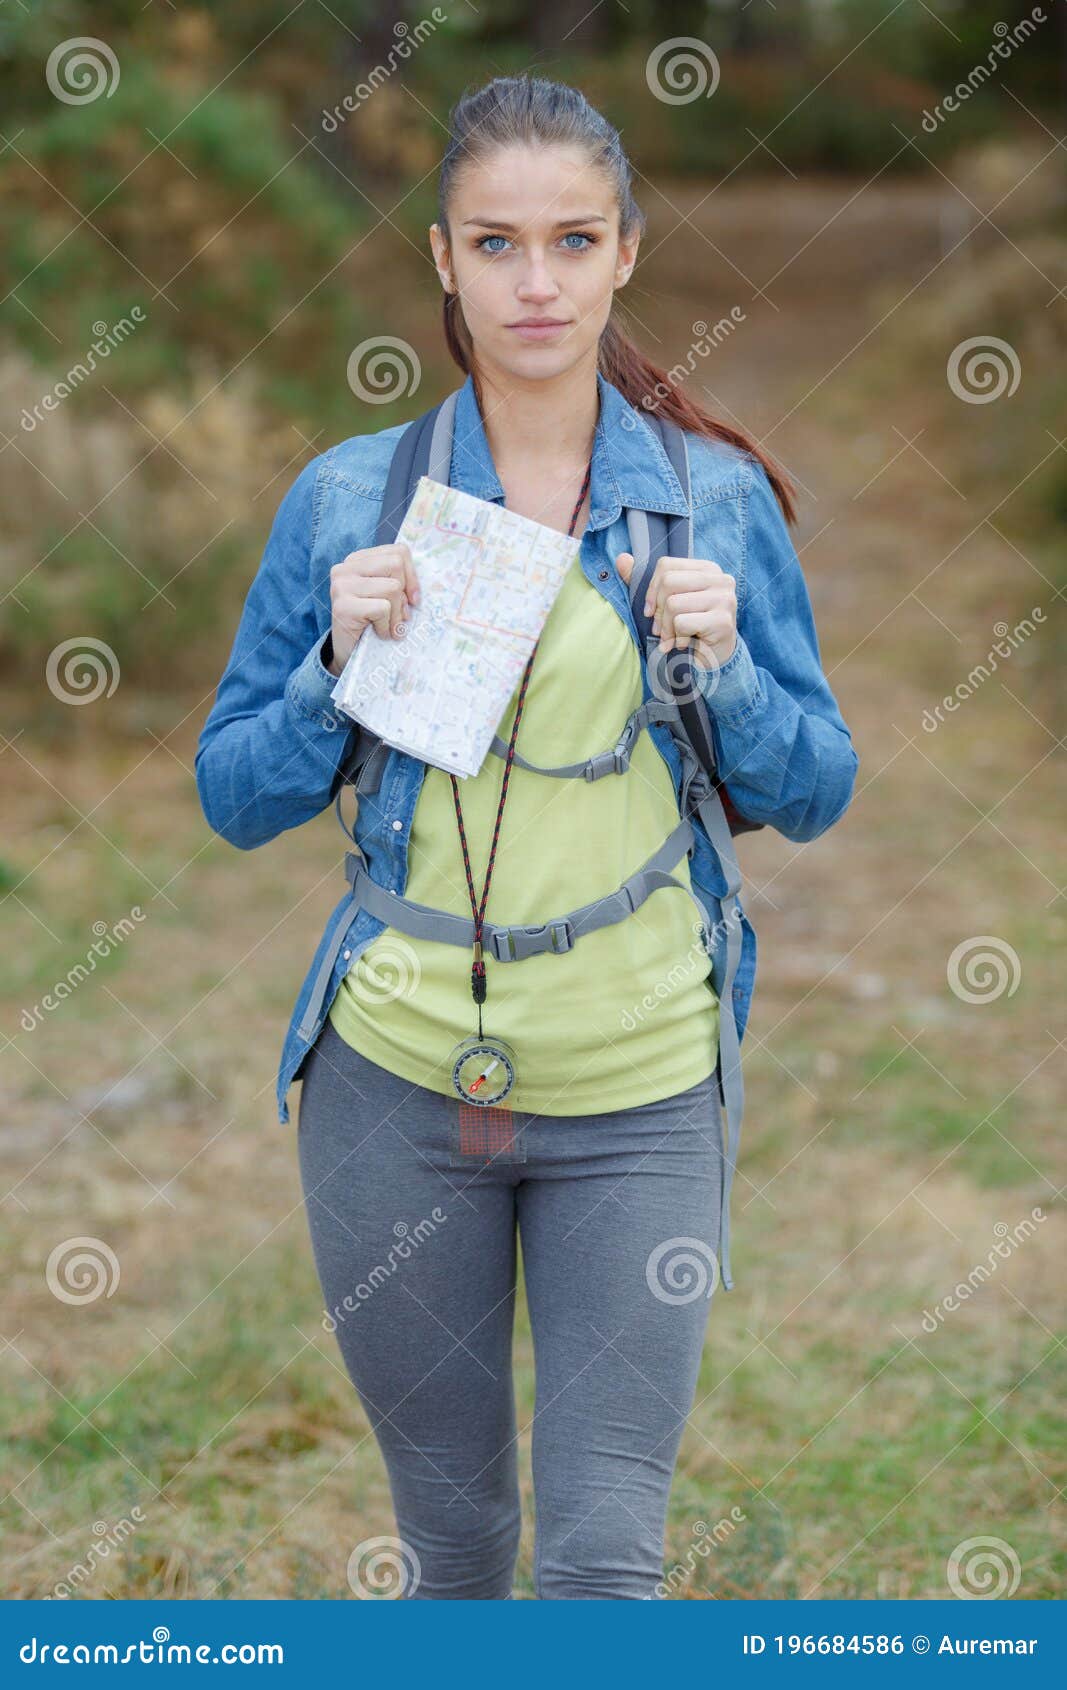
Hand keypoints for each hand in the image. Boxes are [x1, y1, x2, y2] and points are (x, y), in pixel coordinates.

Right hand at [327, 542, 420, 672]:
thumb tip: (424, 581)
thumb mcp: (387, 596)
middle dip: (404, 594)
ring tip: (388, 626)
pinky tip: (378, 633)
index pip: (398, 551)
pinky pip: (382, 608)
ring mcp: (341, 586)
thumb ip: (399, 579)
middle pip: (396, 565)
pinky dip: (386, 626)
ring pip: (392, 588)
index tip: (413, 598)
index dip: (412, 576)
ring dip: (397, 614)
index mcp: (358, 560)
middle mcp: (345, 568)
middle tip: (400, 615)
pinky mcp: (343, 607)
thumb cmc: (373, 623)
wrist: (349, 654)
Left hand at [614, 551, 736, 670]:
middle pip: (669, 582)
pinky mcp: (723, 620)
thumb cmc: (688, 628)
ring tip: (673, 639)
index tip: (650, 611)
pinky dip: (677, 639)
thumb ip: (647, 582)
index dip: (651, 589)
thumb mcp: (667, 602)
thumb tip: (621, 558)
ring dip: (667, 629)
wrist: (713, 658)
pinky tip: (684, 644)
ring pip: (673, 604)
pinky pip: (682, 623)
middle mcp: (721, 579)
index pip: (666, 565)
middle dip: (659, 611)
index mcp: (707, 569)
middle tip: (661, 630)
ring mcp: (725, 598)